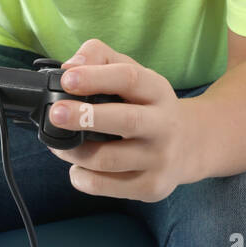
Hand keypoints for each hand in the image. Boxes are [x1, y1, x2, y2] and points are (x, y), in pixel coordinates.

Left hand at [47, 38, 193, 201]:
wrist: (190, 145)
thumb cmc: (147, 105)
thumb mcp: (133, 73)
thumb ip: (100, 58)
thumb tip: (68, 67)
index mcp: (158, 91)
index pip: (129, 78)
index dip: (95, 77)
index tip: (66, 79)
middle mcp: (164, 125)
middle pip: (126, 121)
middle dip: (85, 117)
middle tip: (56, 113)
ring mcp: (160, 159)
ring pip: (109, 159)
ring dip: (75, 151)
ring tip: (57, 143)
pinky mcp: (152, 188)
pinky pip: (107, 187)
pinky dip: (83, 178)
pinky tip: (78, 167)